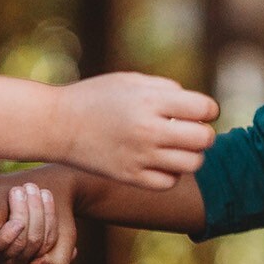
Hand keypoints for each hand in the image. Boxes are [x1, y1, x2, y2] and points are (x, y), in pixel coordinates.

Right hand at [55, 73, 216, 190]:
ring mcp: (140, 157)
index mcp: (150, 101)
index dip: (207, 109)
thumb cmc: (95, 97)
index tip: (196, 111)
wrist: (56, 125)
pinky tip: (160, 163)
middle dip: (203, 134)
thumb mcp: (130, 80)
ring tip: (176, 148)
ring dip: (191, 155)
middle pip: (204, 139)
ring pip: (192, 164)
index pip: (205, 108)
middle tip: (189, 131)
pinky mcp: (129, 177)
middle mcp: (148, 130)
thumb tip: (197, 108)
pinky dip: (171, 174)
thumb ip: (166, 89)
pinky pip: (169, 182)